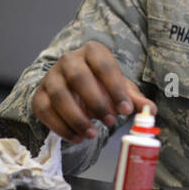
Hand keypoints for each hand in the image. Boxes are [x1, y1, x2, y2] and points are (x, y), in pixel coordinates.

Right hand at [33, 41, 153, 142]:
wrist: (72, 88)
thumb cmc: (101, 86)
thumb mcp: (119, 89)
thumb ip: (134, 99)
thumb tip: (150, 110)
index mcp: (92, 52)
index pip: (104, 66)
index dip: (116, 88)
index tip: (127, 110)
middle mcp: (68, 59)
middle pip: (79, 78)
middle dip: (96, 102)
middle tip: (110, 122)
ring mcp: (51, 77)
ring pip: (60, 96)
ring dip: (77, 118)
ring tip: (93, 134)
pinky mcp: (39, 96)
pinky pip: (46, 111)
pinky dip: (62, 127)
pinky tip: (77, 137)